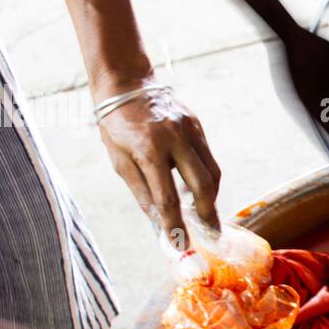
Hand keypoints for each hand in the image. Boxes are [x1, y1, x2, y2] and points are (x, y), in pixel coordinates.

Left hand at [93, 76, 220, 237]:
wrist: (126, 82)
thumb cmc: (116, 125)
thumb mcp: (120, 161)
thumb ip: (142, 191)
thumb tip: (159, 221)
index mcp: (149, 150)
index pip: (168, 198)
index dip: (175, 225)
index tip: (180, 246)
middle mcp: (174, 139)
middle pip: (202, 185)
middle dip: (207, 214)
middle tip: (211, 234)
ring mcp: (190, 130)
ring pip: (212, 172)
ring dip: (211, 197)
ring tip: (207, 215)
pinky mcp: (197, 126)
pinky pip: (208, 158)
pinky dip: (206, 178)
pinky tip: (199, 190)